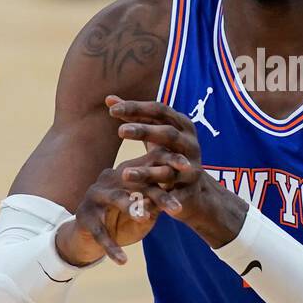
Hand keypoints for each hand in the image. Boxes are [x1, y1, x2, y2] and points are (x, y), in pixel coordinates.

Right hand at [55, 147, 187, 266]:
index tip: (189, 168)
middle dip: (158, 195)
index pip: (150, 165)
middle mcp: (111, 179)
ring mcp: (95, 196)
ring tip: (144, 218)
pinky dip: (112, 247)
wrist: (86, 237)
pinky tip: (123, 261)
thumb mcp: (143, 212)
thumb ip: (157, 204)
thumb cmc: (121, 222)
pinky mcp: (85, 217)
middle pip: (138, 184)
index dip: (169, 163)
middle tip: (178, 208)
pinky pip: (100, 233)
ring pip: (117, 199)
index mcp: (127, 174)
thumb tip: (180, 197)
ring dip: (132, 208)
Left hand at [106, 95, 247, 246]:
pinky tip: (138, 202)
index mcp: (182, 125)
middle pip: (168, 134)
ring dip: (147, 172)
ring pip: (169, 168)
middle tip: (120, 132)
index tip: (112, 110)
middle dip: (145, 132)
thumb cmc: (169, 155)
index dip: (137, 108)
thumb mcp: (153, 134)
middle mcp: (190, 143)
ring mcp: (192, 167)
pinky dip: (156, 200)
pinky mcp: (190, 190)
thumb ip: (133, 117)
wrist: (194, 192)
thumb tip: (108, 99)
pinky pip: (172, 195)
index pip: (159, 110)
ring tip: (124, 174)